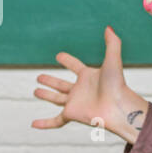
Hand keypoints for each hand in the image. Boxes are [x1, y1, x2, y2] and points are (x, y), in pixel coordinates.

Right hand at [31, 26, 148, 142]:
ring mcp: (75, 102)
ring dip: (46, 95)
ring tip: (35, 91)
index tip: (59, 56)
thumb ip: (112, 43)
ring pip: (57, 99)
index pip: (75, 66)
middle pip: (62, 84)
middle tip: (39, 76)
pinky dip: (45, 124)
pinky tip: (33, 124)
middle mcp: (80, 90)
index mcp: (88, 76)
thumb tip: (108, 27)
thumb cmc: (117, 85)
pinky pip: (56, 120)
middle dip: (51, 81)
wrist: (117, 107)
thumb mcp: (112, 61)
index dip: (67, 60)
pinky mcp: (72, 114)